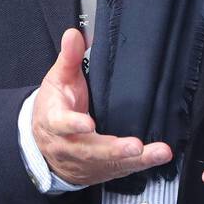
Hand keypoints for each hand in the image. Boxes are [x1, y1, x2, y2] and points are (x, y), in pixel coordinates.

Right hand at [32, 28, 172, 185]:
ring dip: (136, 160)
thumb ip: (68, 58)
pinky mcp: (101, 169)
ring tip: (159, 153)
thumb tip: (74, 34)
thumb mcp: (57, 80)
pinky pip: (122, 169)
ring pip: (110, 164)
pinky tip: (159, 157)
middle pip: (90, 150)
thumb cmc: (54, 108)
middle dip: (113, 150)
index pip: (61, 124)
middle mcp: (70, 146)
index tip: (87, 123)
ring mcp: (86, 161)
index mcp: (55, 122)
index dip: (73, 125)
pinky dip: (142, 165)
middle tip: (135, 146)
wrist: (44, 144)